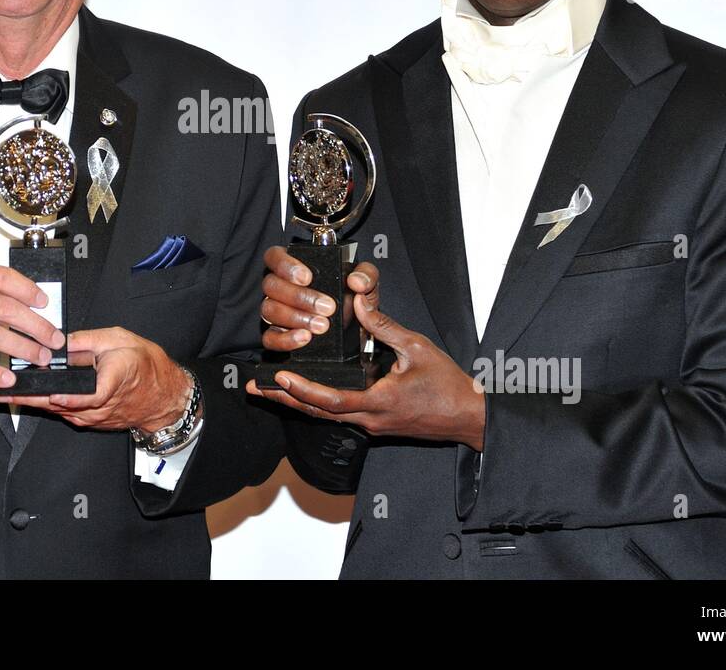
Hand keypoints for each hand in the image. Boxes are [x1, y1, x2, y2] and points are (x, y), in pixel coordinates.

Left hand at [0, 327, 192, 432]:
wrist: (165, 396)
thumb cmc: (147, 367)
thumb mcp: (121, 340)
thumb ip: (89, 340)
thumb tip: (61, 340)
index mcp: (108, 384)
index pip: (83, 395)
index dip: (64, 396)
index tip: (46, 394)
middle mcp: (98, 407)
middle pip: (59, 405)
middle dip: (29, 400)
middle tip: (3, 395)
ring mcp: (93, 417)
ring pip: (58, 411)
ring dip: (33, 403)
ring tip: (7, 395)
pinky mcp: (90, 420)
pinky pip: (65, 413)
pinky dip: (47, 405)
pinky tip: (30, 398)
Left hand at [248, 293, 484, 449]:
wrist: (469, 417)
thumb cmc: (448, 385)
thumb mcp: (417, 348)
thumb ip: (385, 326)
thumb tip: (360, 302)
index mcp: (378, 403)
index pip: (331, 401)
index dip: (302, 390)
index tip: (280, 377)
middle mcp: (370, 419)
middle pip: (318, 413)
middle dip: (285, 399)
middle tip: (255, 387)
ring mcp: (372, 423)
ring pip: (326, 415)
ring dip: (298, 401)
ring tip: (270, 387)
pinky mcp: (376, 421)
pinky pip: (341, 412)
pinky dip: (318, 401)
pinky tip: (304, 389)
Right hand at [259, 245, 379, 351]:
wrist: (357, 330)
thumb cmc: (354, 299)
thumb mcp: (366, 282)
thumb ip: (366, 276)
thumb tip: (356, 281)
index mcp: (295, 267)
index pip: (275, 256)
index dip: (285, 265)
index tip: (307, 277)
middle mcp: (281, 287)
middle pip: (271, 285)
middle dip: (299, 297)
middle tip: (327, 307)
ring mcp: (276, 311)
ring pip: (269, 310)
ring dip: (296, 318)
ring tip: (321, 325)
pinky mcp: (277, 335)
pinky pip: (270, 338)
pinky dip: (285, 339)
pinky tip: (305, 338)